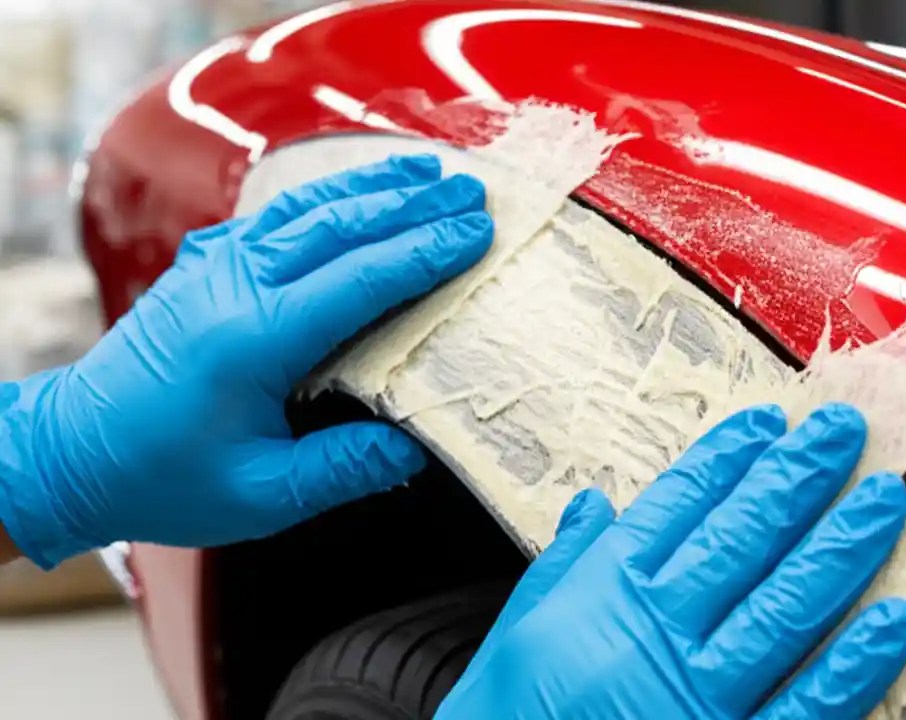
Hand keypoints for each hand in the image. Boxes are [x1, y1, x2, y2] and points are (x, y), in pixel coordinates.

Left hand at [0, 154, 491, 567]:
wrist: (71, 453)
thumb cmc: (162, 476)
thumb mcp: (264, 495)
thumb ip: (346, 468)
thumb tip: (416, 445)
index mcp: (255, 337)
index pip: (361, 277)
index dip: (426, 252)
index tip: (476, 234)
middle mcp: (236, 284)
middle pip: (341, 224)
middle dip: (414, 204)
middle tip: (472, 193)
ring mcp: (216, 266)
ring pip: (309, 207)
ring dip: (375, 186)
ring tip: (428, 172)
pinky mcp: (206, 265)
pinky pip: (278, 214)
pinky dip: (328, 195)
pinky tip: (355, 191)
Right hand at [439, 404, 905, 719]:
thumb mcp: (516, 636)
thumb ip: (563, 565)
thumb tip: (594, 503)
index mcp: (603, 594)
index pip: (676, 508)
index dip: (727, 460)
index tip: (767, 421)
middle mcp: (656, 632)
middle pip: (742, 540)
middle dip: (798, 478)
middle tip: (843, 429)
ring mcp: (699, 694)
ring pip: (787, 608)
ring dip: (841, 548)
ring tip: (883, 498)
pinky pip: (806, 707)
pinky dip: (854, 665)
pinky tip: (894, 618)